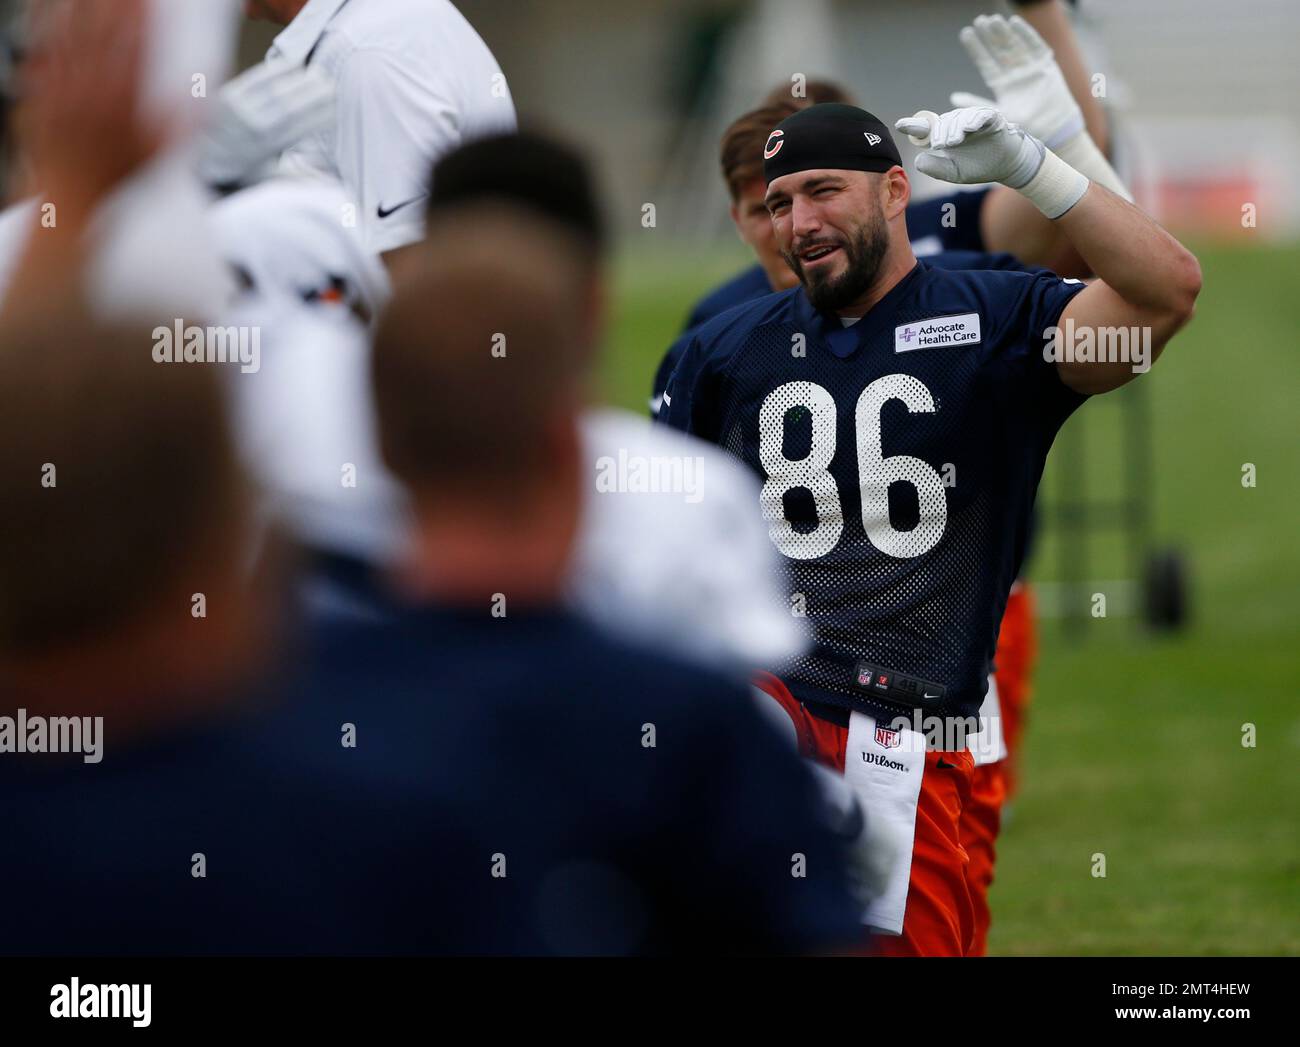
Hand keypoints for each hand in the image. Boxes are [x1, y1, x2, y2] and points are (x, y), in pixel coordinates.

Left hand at [20, 0, 164, 210]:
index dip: (140, 20)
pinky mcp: (40, 95)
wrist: (72, 203)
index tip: (145, 0)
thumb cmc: (115, 182)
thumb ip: (181, 128)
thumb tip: (202, 104)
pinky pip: (43, 53)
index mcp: (125, 106)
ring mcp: (63, 93)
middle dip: (110, 5)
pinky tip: (51, 10)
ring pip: (70, 39)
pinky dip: (47, 28)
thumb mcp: (159, 158)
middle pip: (101, 37)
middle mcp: (92, 96)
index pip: (135, 50)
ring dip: (79, 9)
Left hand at [198, 61, 335, 187]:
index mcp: (264, 152)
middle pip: (289, 107)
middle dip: (314, 95)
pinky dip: (276, 70)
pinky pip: (256, 79)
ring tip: (319, 74)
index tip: (337, 107)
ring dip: (300, 81)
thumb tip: (335, 187)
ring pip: (274, 91)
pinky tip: (295, 63)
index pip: (298, 129)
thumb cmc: (245, 172)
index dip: (320, 116)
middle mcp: (249, 129)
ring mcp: (236, 110)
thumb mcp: (272, 179)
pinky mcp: (226, 95)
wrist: (203, 161)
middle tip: (334, 86)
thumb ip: (300, 179)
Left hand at [896, 106, 1045, 188]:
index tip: (899, 126)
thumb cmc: (978, 167)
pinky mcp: (991, 119)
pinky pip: (981, 115)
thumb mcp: (954, 173)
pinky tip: (970, 128)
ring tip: (955, 141)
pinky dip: (975, 120)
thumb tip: (918, 161)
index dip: (913, 126)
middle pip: (942, 124)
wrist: (1004, 166)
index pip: (926, 130)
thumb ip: (936, 169)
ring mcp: (973, 120)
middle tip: (940, 145)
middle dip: (940, 133)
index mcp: (945, 137)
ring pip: (959, 118)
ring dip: (956, 128)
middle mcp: (956, 125)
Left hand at [950, 13, 1083, 148]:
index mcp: (1002, 85)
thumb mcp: (997, 114)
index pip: (986, 63)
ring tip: (992, 19)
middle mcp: (1015, 73)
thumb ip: (977, 103)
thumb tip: (953, 98)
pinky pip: (1035, 44)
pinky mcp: (1046, 64)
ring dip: (1004, 32)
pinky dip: (1025, 33)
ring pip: (1014, 44)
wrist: (1055, 128)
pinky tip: (1014, 22)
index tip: (965, 33)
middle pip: (999, 50)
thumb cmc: (1026, 125)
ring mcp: (1030, 67)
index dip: (976, 49)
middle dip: (989, 36)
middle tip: (979, 20)